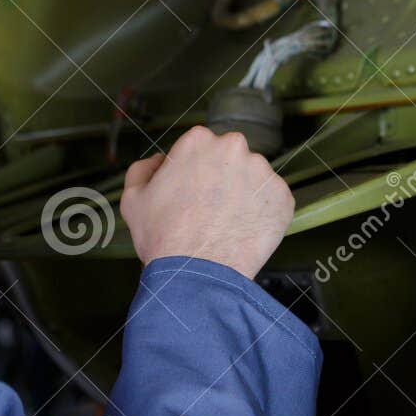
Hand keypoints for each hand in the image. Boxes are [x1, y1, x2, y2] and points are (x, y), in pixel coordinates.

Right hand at [120, 126, 294, 280]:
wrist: (197, 274)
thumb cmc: (163, 236)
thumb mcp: (134, 198)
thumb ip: (143, 169)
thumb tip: (159, 161)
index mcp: (198, 141)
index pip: (199, 148)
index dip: (193, 171)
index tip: (191, 192)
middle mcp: (234, 148)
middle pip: (229, 158)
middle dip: (221, 177)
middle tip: (209, 208)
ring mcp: (262, 172)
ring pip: (252, 178)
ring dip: (243, 194)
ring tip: (226, 223)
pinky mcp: (282, 197)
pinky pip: (271, 201)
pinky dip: (261, 213)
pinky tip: (242, 230)